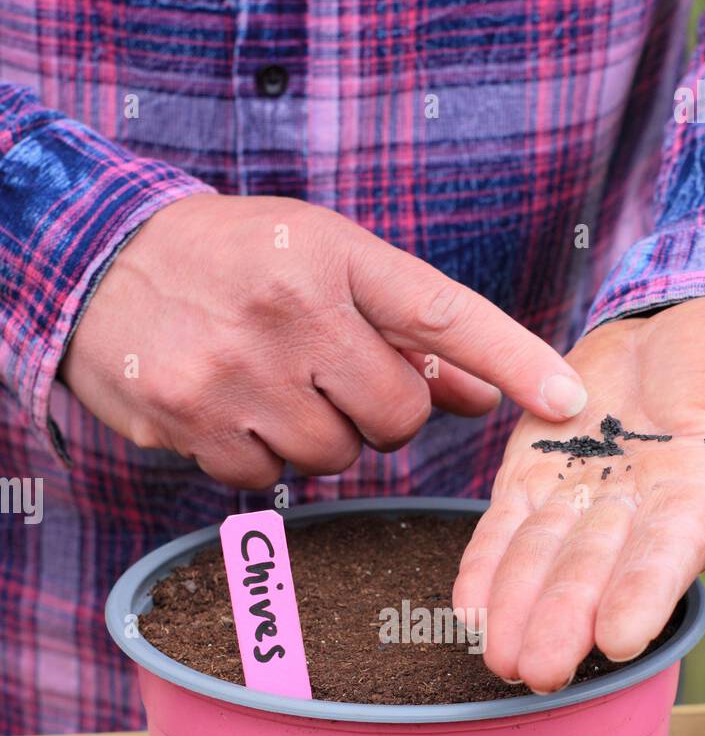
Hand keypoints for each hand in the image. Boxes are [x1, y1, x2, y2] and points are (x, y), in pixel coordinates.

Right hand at [61, 194, 585, 487]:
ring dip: (322, 436)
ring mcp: (239, 370)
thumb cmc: (237, 262)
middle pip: (396, 413)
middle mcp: (289, 310)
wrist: (103, 262)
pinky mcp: (195, 421)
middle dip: (384, 413)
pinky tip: (235, 410)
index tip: (569, 400)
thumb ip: (404, 332)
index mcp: (331, 255)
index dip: (512, 359)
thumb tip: (483, 399)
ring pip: (337, 455)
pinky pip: (272, 480)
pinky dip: (264, 458)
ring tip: (275, 385)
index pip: (441, 314)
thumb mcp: (322, 264)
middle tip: (339, 378)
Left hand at [454, 289, 704, 691]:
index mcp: (703, 504)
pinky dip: (484, 565)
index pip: (667, 557)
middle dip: (562, 622)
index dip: (641, 596)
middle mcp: (637, 516)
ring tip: (495, 654)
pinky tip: (469, 608)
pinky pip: (505, 526)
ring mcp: (581, 496)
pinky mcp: (537, 471)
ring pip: (542, 558)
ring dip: (516, 607)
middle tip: (537, 669)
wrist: (698, 320)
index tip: (617, 636)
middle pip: (592, 573)